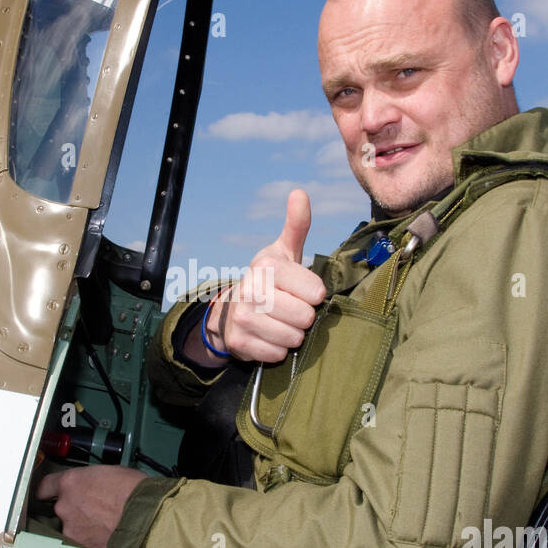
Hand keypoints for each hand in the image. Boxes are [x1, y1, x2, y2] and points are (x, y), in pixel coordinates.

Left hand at [33, 465, 146, 547]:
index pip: (45, 486)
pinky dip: (91, 539)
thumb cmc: (136, 493)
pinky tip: (107, 534)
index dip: (49, 490)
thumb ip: (92, 480)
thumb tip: (92, 485)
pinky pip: (81, 542)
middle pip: (61, 508)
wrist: (148, 517)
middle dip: (75, 508)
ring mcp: (72, 528)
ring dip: (83, 525)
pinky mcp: (81, 547)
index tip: (50, 492)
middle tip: (95, 507)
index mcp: (71, 482)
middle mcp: (65, 505)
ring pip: (71, 527)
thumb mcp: (110, 473)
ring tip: (106, 522)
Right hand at [193, 189, 325, 364]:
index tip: (303, 291)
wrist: (232, 310)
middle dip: (303, 317)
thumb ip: (296, 225)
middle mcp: (251, 290)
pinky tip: (269, 336)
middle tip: (290, 309)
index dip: (314, 296)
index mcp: (267, 267)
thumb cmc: (270, 280)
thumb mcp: (284, 252)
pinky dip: (278, 350)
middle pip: (305, 318)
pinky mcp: (240, 342)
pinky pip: (278, 354)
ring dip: (292, 335)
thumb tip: (299, 192)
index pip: (315, 292)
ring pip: (293, 338)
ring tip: (280, 322)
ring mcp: (243, 317)